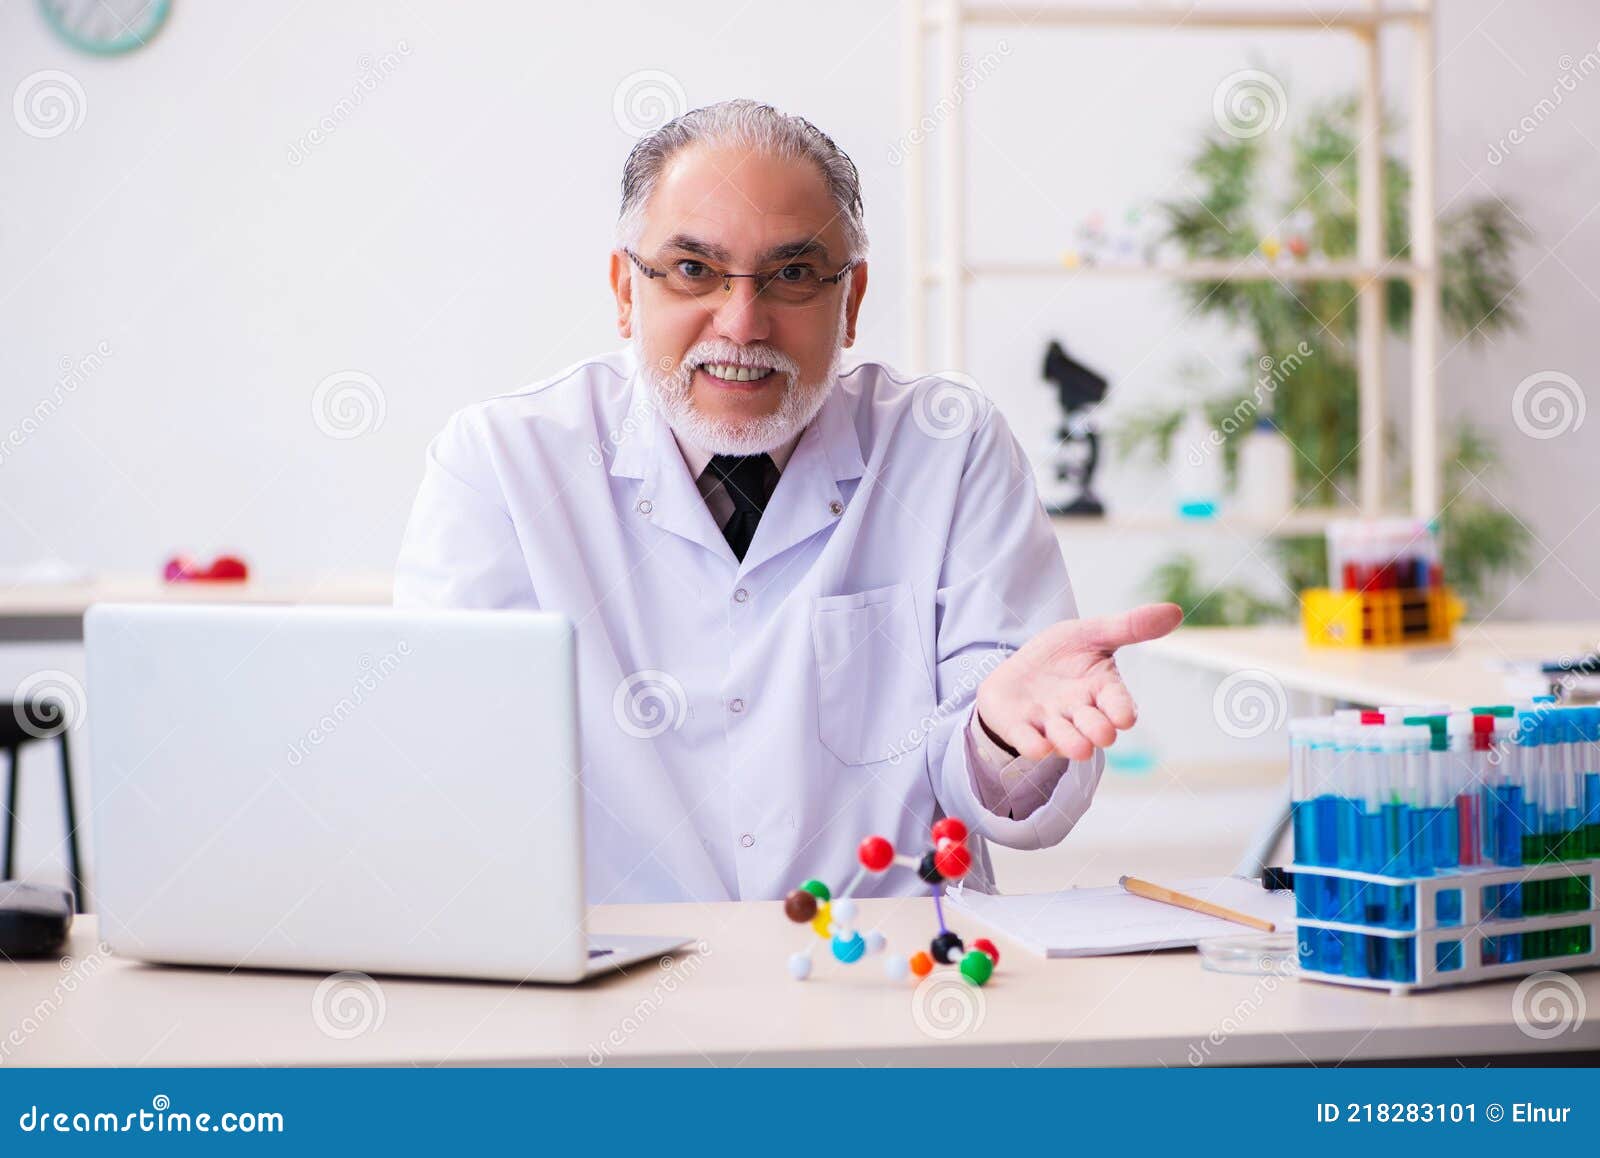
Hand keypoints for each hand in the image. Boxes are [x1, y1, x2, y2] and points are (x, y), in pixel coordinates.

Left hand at [975, 603, 1182, 761]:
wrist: (1019, 670)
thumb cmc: (1062, 655)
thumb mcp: (1092, 634)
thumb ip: (1130, 627)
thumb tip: (1176, 611)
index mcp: (1101, 689)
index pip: (1119, 704)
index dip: (1122, 710)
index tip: (1124, 717)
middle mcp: (1079, 712)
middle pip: (1094, 727)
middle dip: (1098, 730)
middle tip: (1103, 733)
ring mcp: (1050, 724)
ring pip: (1065, 739)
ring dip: (1071, 743)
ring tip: (1080, 747)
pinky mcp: (1022, 729)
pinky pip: (1029, 742)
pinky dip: (1034, 746)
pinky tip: (1039, 746)